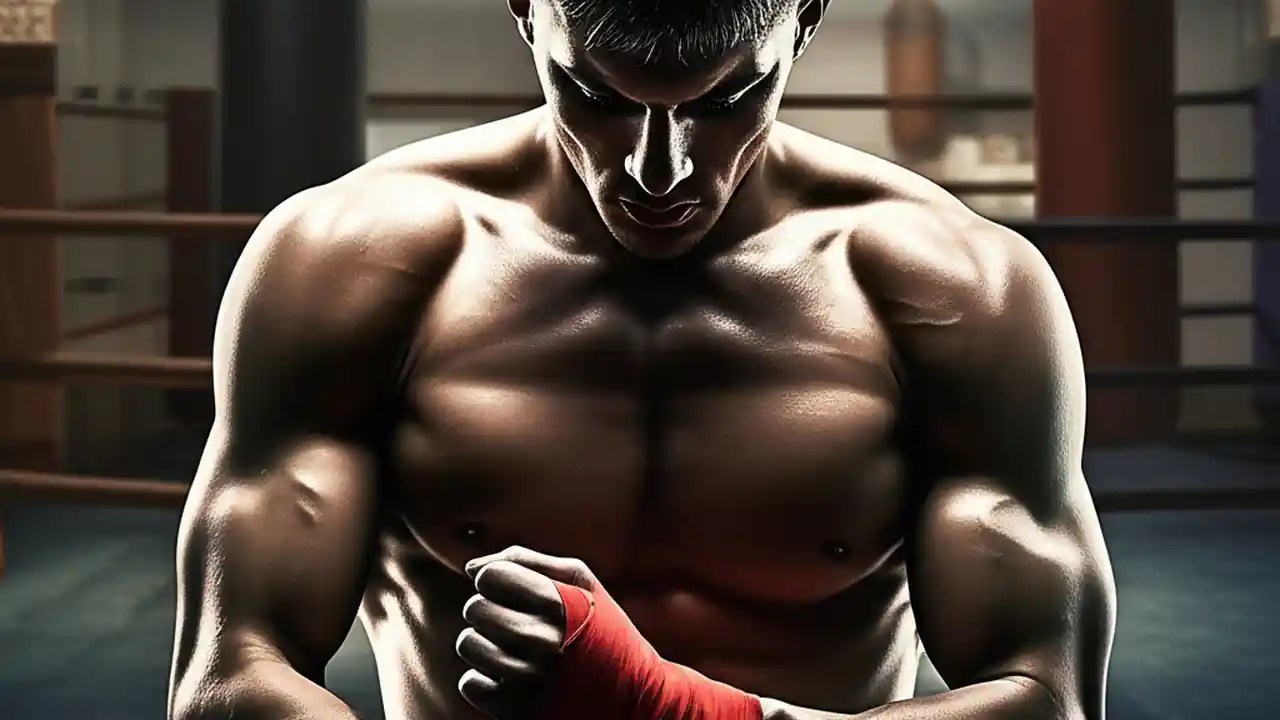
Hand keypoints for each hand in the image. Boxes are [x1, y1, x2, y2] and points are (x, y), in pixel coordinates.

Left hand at [456, 546, 597, 717]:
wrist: (636, 699)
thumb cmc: (604, 630)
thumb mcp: (583, 583)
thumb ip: (528, 562)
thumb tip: (471, 568)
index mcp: (562, 604)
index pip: (490, 576)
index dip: (496, 579)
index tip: (514, 591)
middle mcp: (545, 642)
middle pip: (475, 608)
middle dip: (488, 609)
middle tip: (513, 620)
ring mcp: (531, 680)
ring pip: (468, 644)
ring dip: (484, 644)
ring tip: (511, 648)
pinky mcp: (519, 712)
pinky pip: (470, 684)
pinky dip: (485, 680)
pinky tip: (512, 677)